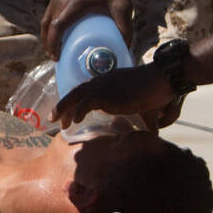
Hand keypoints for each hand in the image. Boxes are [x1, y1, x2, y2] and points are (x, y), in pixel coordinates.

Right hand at [40, 0, 132, 59]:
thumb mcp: (122, 7)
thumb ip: (125, 28)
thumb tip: (125, 47)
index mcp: (75, 3)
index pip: (57, 26)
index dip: (53, 44)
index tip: (57, 56)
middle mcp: (62, 0)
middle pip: (47, 26)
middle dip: (48, 44)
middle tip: (55, 58)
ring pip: (46, 20)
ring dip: (46, 36)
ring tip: (54, 49)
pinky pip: (48, 14)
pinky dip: (48, 27)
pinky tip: (55, 35)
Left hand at [53, 63, 178, 129]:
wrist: (158, 81)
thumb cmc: (153, 91)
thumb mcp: (140, 102)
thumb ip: (141, 114)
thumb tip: (152, 131)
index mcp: (106, 81)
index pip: (85, 89)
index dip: (74, 101)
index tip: (69, 112)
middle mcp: (101, 81)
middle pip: (75, 92)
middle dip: (63, 106)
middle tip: (54, 119)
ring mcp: (102, 87)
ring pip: (76, 97)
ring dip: (65, 110)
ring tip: (60, 123)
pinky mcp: (105, 95)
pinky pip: (86, 103)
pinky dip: (79, 112)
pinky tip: (77, 121)